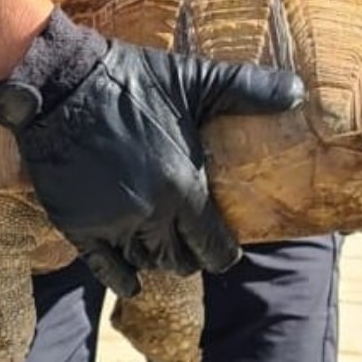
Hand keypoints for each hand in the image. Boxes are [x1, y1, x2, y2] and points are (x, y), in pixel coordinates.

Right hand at [0, 9, 304, 296]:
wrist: (61, 83)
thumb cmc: (133, 80)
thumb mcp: (196, 80)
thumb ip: (249, 90)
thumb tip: (300, 92)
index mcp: (184, 188)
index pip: (215, 248)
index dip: (224, 253)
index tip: (227, 247)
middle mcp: (150, 214)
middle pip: (180, 262)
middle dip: (192, 257)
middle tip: (195, 244)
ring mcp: (112, 223)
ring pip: (146, 263)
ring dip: (159, 260)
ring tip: (166, 248)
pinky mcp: (77, 225)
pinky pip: (104, 268)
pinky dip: (122, 278)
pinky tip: (132, 281)